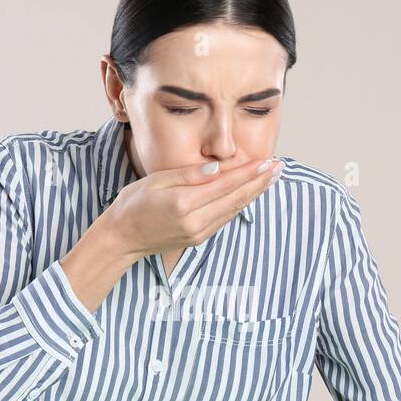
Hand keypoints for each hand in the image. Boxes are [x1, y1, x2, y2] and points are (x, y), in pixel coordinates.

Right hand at [101, 154, 283, 259]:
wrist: (121, 238)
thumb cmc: (132, 204)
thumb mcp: (155, 181)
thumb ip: (188, 175)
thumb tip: (217, 168)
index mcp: (183, 204)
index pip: (225, 185)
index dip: (249, 173)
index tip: (267, 161)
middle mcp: (195, 222)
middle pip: (236, 199)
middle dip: (259, 182)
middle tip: (279, 167)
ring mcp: (198, 233)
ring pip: (234, 210)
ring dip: (254, 194)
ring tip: (270, 178)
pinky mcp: (198, 239)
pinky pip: (225, 219)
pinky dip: (240, 205)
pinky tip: (249, 194)